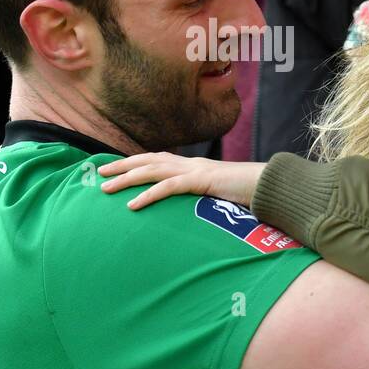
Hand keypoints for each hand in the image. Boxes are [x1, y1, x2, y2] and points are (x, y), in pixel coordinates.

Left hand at [97, 153, 266, 210]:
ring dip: (126, 179)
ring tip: (105, 189)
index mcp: (193, 166)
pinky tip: (132, 205)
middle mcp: (190, 164)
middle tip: (99, 174)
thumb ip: (203, 197)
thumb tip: (190, 208)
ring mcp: (195, 171)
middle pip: (148, 160)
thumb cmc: (248, 193)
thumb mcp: (219, 195)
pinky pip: (170, 188)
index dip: (135, 162)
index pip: (157, 159)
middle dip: (122, 166)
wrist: (270, 186)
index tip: (115, 169)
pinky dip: (148, 195)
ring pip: (152, 171)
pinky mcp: (202, 182)